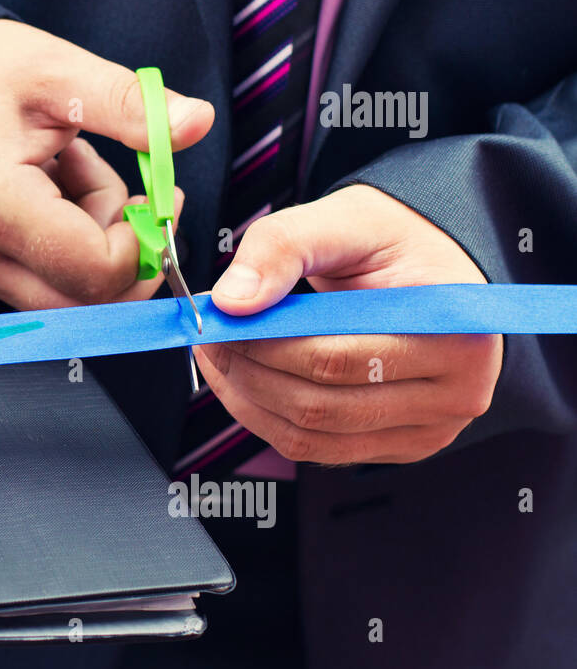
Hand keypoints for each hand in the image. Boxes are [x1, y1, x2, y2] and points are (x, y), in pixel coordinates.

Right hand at [0, 19, 213, 309]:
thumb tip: (198, 123)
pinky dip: (52, 246)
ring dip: (85, 243)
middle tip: (128, 183)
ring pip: (59, 294)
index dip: (145, 240)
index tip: (156, 190)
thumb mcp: (54, 70)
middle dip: (120, 247)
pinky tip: (40, 190)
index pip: (97, 271)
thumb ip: (130, 105)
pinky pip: (27, 282)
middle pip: (83, 298)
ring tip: (69, 172)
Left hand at [194, 184, 502, 464]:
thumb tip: (232, 302)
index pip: (335, 357)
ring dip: (249, 399)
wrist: (427, 265)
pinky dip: (267, 418)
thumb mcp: (342, 220)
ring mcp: (431, 428)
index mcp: (454, 330)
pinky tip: (245, 382)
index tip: (217, 321)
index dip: (262, 343)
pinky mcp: (402, 445)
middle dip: (248, 370)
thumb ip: (283, 248)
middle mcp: (457, 391)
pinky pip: (318, 447)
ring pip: (312, 434)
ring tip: (220, 356)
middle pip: (320, 403)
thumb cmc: (393, 241)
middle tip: (210, 337)